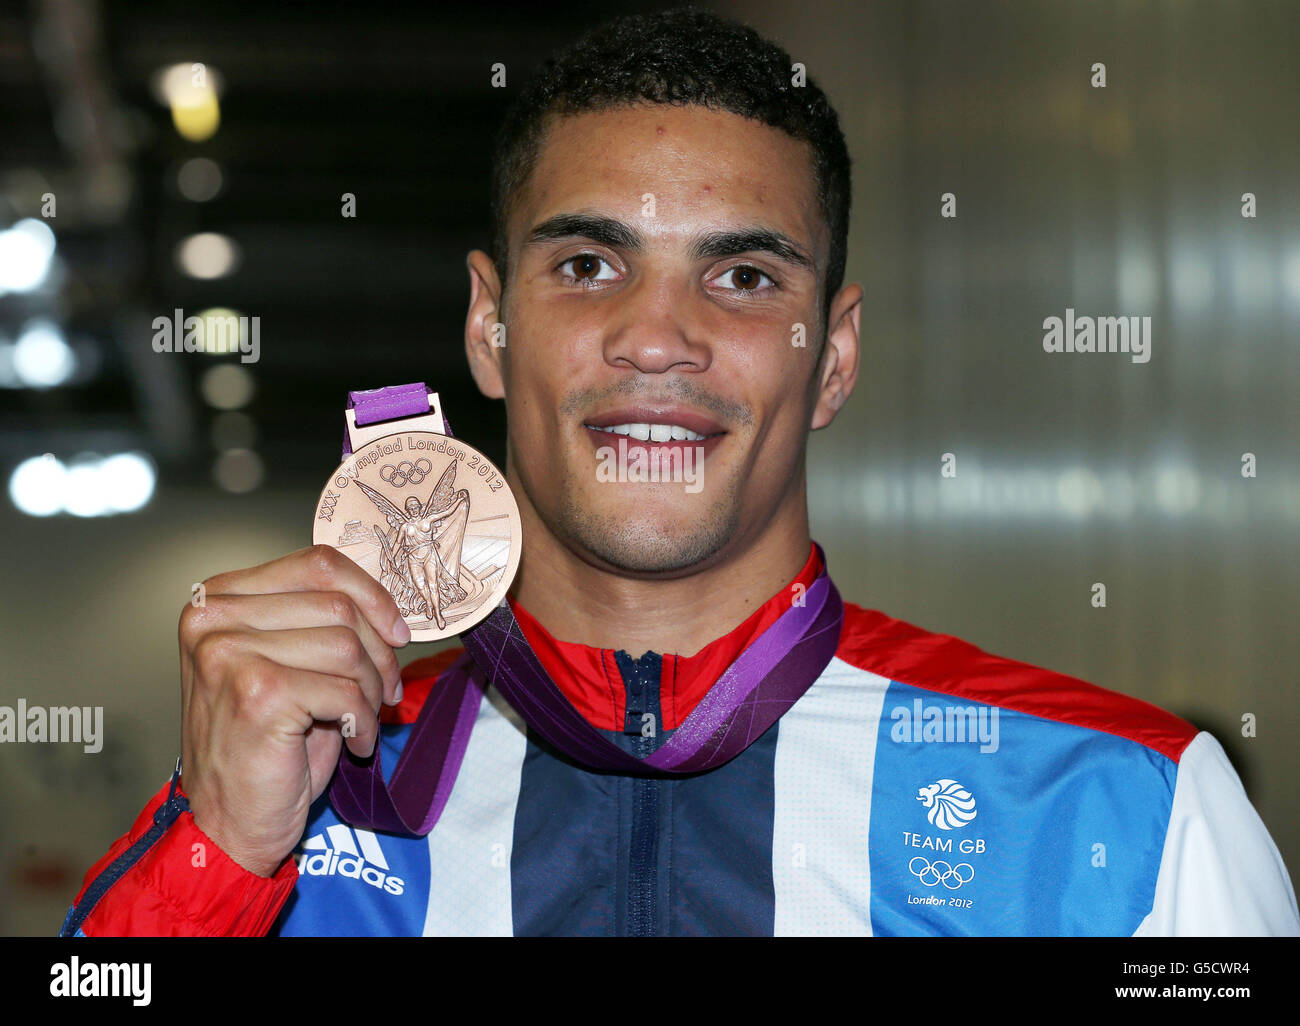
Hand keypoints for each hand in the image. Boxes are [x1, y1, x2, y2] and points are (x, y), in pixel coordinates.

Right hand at [178, 545, 409, 876]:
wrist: (228, 823)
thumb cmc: (263, 745)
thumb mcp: (286, 663)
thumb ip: (316, 621)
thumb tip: (387, 603)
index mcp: (218, 598)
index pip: (317, 564)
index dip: (371, 595)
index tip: (397, 631)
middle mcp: (214, 618)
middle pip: (338, 605)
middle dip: (379, 652)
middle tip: (385, 690)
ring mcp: (230, 653)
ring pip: (347, 646)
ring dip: (373, 688)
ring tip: (365, 718)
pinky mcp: (258, 693)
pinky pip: (346, 690)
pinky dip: (364, 721)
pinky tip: (354, 743)